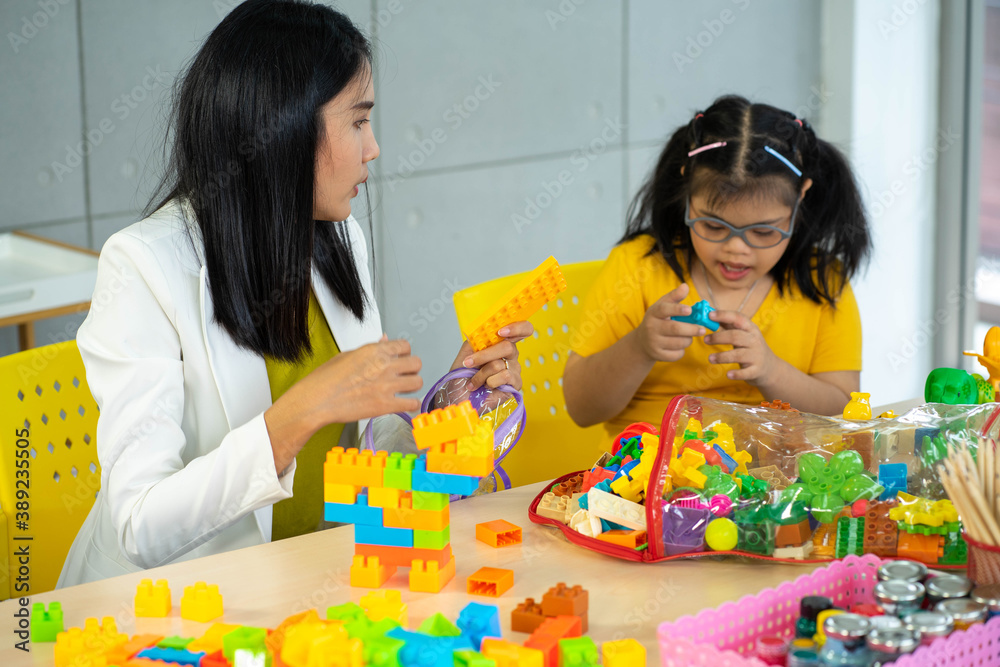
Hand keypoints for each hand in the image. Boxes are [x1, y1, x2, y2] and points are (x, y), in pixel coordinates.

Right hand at [298, 335, 422, 423]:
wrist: (317, 400)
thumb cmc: (326, 379)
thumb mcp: (348, 355)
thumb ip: (372, 348)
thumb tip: (384, 340)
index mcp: (375, 351)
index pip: (405, 346)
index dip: (404, 353)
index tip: (401, 358)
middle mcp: (384, 366)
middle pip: (416, 363)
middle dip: (411, 369)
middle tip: (404, 374)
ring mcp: (387, 386)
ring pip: (418, 382)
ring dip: (412, 386)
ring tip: (404, 389)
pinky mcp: (386, 406)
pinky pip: (412, 404)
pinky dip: (411, 405)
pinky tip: (405, 404)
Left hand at [451, 321, 532, 390]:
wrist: (460, 395)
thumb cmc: (464, 375)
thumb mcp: (466, 351)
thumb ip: (477, 338)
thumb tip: (485, 330)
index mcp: (501, 342)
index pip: (522, 329)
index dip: (517, 327)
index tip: (501, 331)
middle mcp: (511, 354)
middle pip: (508, 346)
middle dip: (484, 356)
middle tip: (469, 363)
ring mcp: (514, 369)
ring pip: (499, 364)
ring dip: (481, 374)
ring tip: (474, 381)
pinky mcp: (515, 384)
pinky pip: (505, 376)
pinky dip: (490, 382)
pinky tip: (486, 386)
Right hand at [633, 283, 703, 362]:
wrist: (643, 341)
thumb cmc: (658, 320)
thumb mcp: (663, 306)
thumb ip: (675, 297)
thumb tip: (685, 286)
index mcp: (653, 313)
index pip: (664, 309)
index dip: (677, 309)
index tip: (690, 310)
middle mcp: (651, 327)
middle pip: (675, 328)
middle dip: (692, 329)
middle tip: (702, 329)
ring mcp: (653, 342)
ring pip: (679, 342)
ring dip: (688, 339)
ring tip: (689, 336)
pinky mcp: (657, 355)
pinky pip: (676, 354)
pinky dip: (682, 350)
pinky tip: (679, 345)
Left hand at [705, 310, 776, 384]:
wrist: (770, 368)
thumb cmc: (750, 348)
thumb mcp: (743, 334)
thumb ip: (728, 325)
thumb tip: (709, 315)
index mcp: (750, 329)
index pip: (738, 318)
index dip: (723, 315)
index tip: (710, 315)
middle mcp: (754, 340)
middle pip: (735, 336)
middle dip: (718, 337)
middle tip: (705, 340)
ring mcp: (756, 356)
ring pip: (738, 354)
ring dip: (722, 356)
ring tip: (710, 358)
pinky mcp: (756, 370)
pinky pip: (746, 372)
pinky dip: (737, 374)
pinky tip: (728, 374)